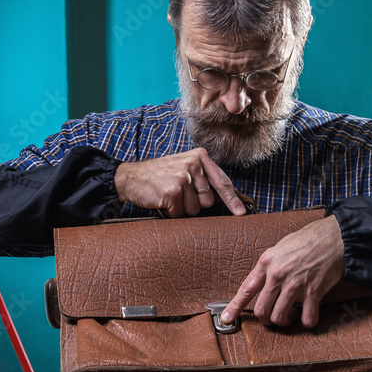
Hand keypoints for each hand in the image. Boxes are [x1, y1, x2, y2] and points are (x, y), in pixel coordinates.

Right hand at [113, 148, 245, 217]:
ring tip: (168, 195)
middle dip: (195, 204)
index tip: (240, 213)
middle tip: (177, 192)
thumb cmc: (160, 175)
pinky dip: (171, 212)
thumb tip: (226, 198)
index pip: (222, 181)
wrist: (131, 177)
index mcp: (200, 157)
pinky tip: (162, 200)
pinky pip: (180, 214)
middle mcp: (193, 165)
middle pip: (208, 201)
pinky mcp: (172, 193)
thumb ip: (204, 178)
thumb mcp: (184, 167)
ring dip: (181, 209)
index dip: (232, 199)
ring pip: (194, 210)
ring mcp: (182, 178)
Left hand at [221, 216, 345, 328]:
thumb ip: (270, 266)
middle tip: (274, 317)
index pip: (246, 289)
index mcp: (266, 263)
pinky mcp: (313, 292)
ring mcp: (295, 285)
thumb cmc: (308, 239)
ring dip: (285, 321)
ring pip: (279, 317)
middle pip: (262, 310)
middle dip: (266, 319)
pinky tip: (308, 316)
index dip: (234, 307)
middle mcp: (277, 275)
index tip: (227, 319)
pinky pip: (307, 318)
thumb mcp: (280, 247)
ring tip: (293, 314)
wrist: (333, 237)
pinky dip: (307, 322)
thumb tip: (265, 281)